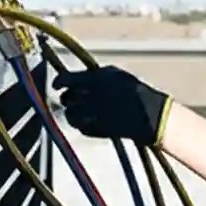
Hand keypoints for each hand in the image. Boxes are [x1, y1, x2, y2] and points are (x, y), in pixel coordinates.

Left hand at [53, 65, 171, 146]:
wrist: (149, 115)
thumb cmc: (135, 91)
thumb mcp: (115, 75)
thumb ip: (94, 75)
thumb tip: (79, 77)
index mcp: (93, 80)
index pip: (65, 80)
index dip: (58, 82)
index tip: (56, 85)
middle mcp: (88, 97)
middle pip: (66, 98)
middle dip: (66, 98)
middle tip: (70, 97)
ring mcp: (91, 115)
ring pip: (70, 115)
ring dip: (72, 112)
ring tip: (80, 111)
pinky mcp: (95, 131)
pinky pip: (81, 128)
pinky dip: (82, 124)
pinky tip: (90, 120)